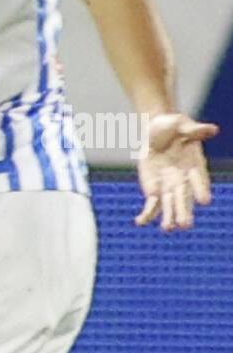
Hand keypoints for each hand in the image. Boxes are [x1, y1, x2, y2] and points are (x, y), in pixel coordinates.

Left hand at [134, 113, 216, 229]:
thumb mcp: (181, 124)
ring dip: (169, 217)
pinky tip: (140, 222)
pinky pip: (151, 205)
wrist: (155, 129)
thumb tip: (212, 129)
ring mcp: (169, 187)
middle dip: (185, 210)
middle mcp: (184, 180)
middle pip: (185, 197)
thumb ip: (195, 130)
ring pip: (170, 205)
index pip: (199, 178)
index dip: (201, 188)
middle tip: (186, 225)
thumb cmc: (172, 126)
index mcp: (194, 164)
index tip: (205, 200)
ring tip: (168, 228)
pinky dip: (147, 214)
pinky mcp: (154, 189)